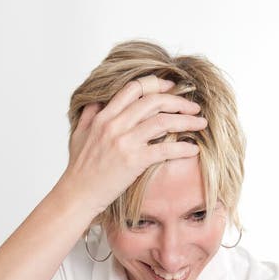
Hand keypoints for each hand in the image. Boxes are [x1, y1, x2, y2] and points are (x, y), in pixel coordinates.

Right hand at [62, 77, 207, 216]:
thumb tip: (97, 103)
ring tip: (200, 123)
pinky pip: (164, 149)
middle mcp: (115, 124)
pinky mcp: (134, 161)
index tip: (171, 88)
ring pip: (163, 121)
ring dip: (186, 121)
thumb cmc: (79, 169)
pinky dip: (182, 148)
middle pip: (153, 101)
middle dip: (178, 101)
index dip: (156, 84)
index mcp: (104, 115)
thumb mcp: (79, 135)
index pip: (134, 88)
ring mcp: (125, 142)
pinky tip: (193, 149)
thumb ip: (89, 115)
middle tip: (193, 107)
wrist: (78, 194)